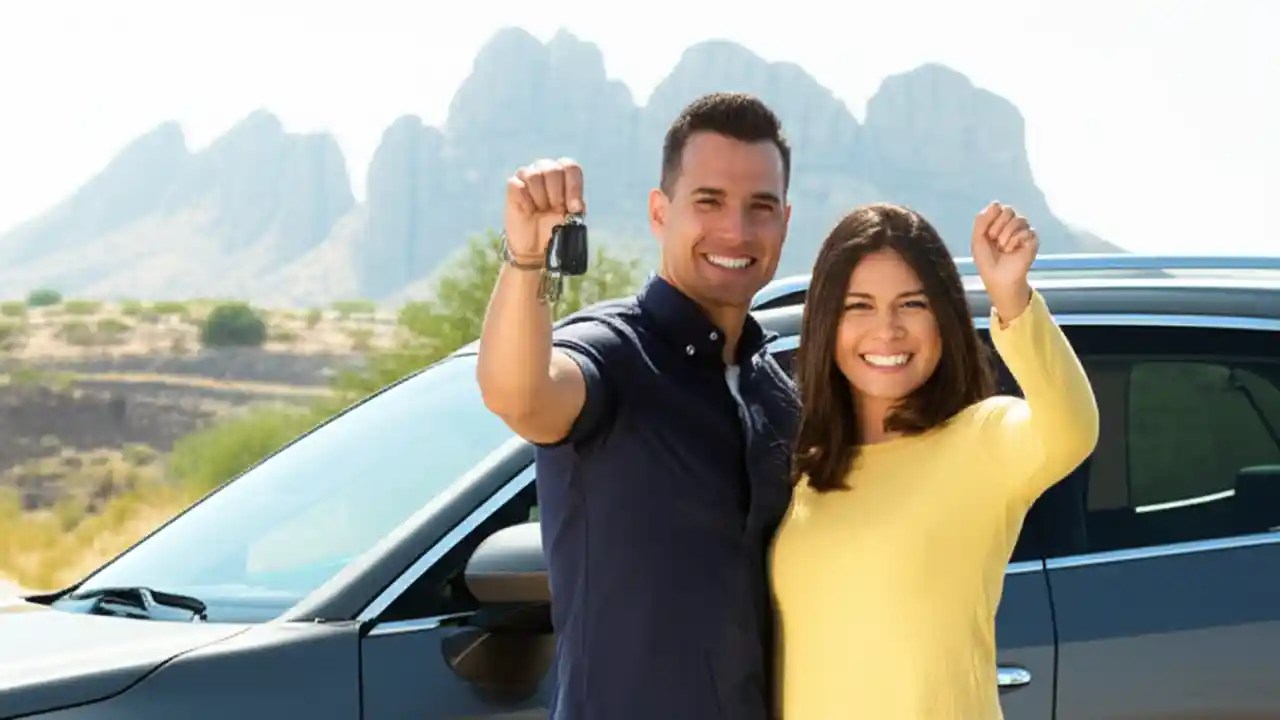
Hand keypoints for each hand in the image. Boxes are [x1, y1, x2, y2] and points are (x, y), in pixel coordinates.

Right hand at [504, 158, 585, 263]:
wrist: (535, 245)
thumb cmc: (555, 226)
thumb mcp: (572, 217)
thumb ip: (576, 207)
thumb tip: (576, 205)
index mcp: (564, 174)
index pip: (570, 167)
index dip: (573, 187)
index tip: (573, 208)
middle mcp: (546, 170)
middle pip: (553, 169)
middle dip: (556, 194)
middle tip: (555, 209)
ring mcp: (527, 175)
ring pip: (534, 176)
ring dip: (541, 198)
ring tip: (541, 210)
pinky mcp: (513, 185)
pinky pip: (518, 186)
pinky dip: (526, 202)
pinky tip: (528, 211)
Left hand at [971, 201, 1036, 320]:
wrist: (998, 278)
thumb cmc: (987, 261)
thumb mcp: (977, 239)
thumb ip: (982, 220)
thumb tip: (996, 204)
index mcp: (997, 223)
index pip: (997, 207)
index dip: (990, 217)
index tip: (986, 233)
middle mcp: (1011, 224)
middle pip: (1008, 210)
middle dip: (998, 226)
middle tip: (994, 240)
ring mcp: (1023, 231)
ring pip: (1019, 219)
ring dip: (1006, 235)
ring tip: (1003, 248)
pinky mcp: (1033, 240)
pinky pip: (1026, 231)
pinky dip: (1015, 241)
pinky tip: (1012, 251)